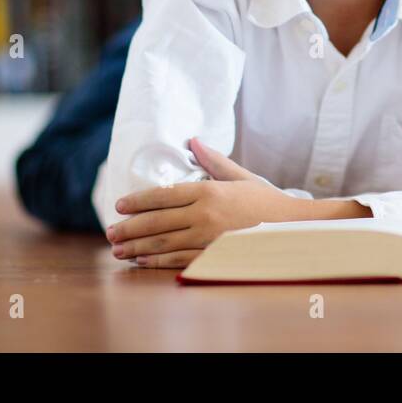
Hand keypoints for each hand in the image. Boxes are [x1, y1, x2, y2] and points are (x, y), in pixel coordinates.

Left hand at [105, 137, 306, 268]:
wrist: (292, 227)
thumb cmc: (265, 200)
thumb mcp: (240, 176)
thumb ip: (213, 161)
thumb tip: (192, 141)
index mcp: (209, 191)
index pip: (163, 195)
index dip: (138, 201)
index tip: (119, 205)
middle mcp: (205, 214)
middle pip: (157, 221)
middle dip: (130, 227)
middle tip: (110, 231)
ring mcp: (208, 237)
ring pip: (163, 243)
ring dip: (136, 247)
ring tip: (117, 249)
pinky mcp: (213, 256)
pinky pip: (178, 260)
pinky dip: (156, 262)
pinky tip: (141, 261)